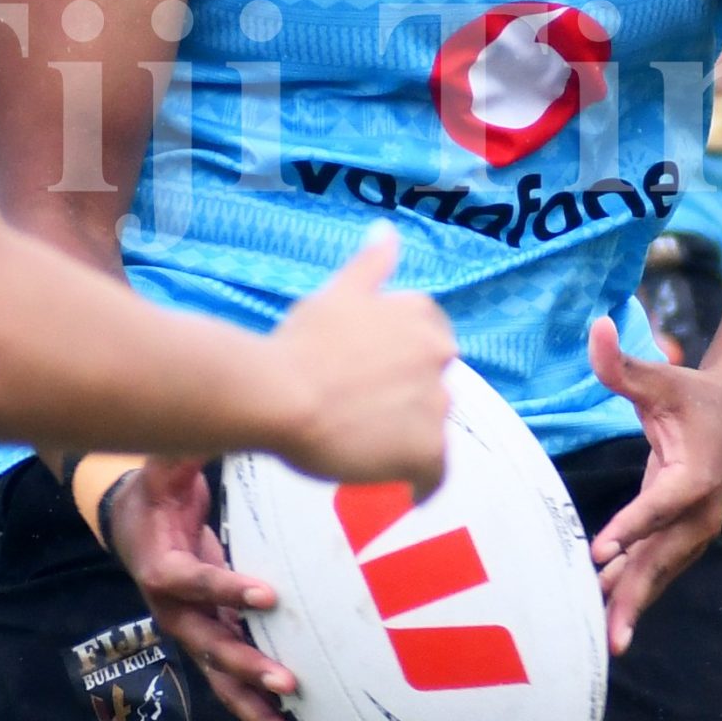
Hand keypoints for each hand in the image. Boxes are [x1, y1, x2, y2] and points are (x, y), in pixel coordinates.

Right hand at [102, 458, 308, 720]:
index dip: (224, 589)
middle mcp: (173, 610)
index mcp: (160, 567)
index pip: (190, 582)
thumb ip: (182, 455)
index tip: (268, 594)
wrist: (136, 526)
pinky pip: (234, 682)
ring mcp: (192, 632)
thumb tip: (206, 426)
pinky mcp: (211, 642)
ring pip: (221, 678)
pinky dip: (262, 710)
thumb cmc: (157, 493)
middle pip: (208, 644)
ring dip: (256, 707)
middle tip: (286, 680)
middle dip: (246, 663)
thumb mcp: (162, 468)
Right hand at [268, 225, 453, 491]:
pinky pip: (434, 474)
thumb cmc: (301, 342)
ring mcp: (436, 404)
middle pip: (428, 384)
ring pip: (429, 426)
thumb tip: (387, 229)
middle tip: (357, 411)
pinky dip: (423, 483)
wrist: (282, 396)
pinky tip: (406, 491)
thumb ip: (371, 264)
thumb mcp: (337, 294)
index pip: (426, 339)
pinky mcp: (428, 451)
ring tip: (363, 447)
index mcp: (421, 316)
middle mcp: (439, 356)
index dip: (397, 360)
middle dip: (402, 398)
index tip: (371, 374)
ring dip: (404, 436)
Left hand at [584, 317, 721, 653]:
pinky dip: (637, 597)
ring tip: (607, 645)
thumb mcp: (659, 377)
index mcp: (694, 476)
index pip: (658, 506)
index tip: (602, 552)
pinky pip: (658, 571)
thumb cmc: (693, 394)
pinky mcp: (683, 537)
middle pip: (661, 558)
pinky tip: (610, 624)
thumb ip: (621, 362)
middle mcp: (699, 511)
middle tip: (610, 635)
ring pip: (660, 573)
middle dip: (635, 595)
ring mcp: (694, 530)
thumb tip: (594, 325)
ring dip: (634, 606)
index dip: (631, 527)